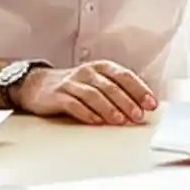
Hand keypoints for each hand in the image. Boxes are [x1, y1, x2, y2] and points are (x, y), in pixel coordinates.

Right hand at [16, 61, 156, 125]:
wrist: (38, 85)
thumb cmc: (76, 86)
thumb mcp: (98, 82)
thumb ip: (117, 91)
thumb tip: (142, 107)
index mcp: (102, 68)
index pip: (125, 76)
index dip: (140, 90)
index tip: (151, 104)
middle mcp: (88, 72)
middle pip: (111, 87)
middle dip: (127, 102)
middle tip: (138, 116)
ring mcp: (72, 83)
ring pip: (94, 95)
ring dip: (110, 109)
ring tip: (120, 120)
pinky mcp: (57, 95)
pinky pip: (74, 104)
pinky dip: (87, 113)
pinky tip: (97, 121)